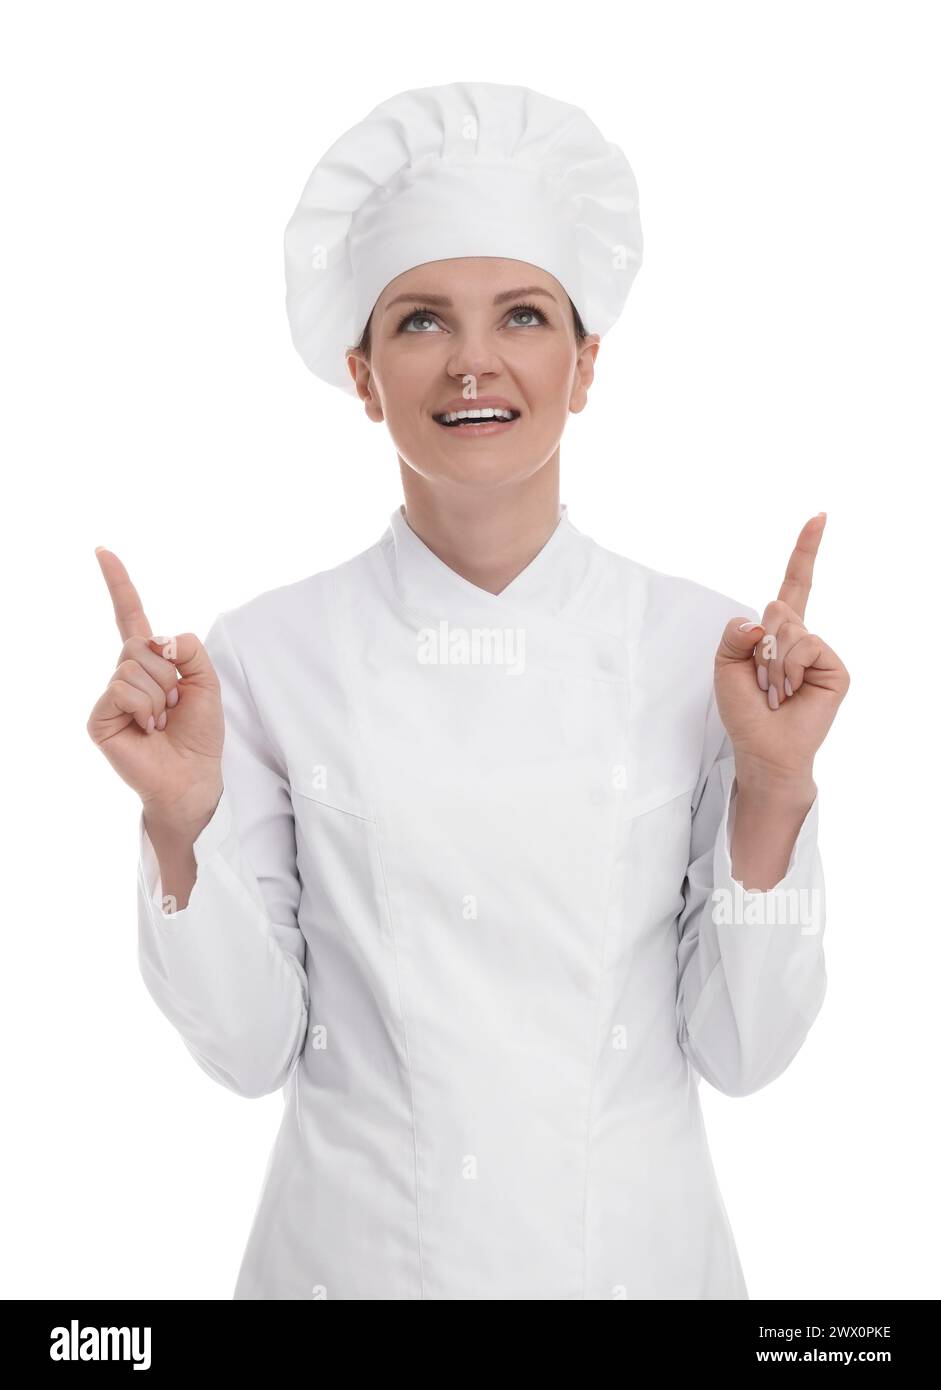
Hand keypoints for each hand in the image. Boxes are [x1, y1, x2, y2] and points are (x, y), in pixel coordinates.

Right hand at [86, 549, 223, 828]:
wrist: (195, 776)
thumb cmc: (199, 734)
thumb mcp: (206, 681)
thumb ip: (186, 649)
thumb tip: (154, 640)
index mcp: (150, 663)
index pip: (131, 616)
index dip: (119, 584)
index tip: (102, 551)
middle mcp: (125, 674)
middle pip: (141, 644)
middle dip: (169, 673)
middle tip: (175, 706)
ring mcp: (110, 696)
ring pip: (134, 667)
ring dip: (161, 695)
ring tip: (162, 721)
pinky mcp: (100, 718)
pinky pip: (123, 690)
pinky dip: (145, 708)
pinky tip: (149, 730)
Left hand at [714, 514, 849, 786]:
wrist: (764, 748)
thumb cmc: (745, 711)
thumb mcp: (724, 666)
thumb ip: (733, 634)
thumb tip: (763, 619)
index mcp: (776, 632)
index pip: (794, 584)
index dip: (805, 551)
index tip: (819, 517)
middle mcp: (802, 637)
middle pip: (777, 607)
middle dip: (759, 644)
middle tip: (762, 680)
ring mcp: (820, 652)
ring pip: (790, 628)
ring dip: (772, 663)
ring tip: (776, 691)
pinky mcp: (836, 668)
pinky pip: (807, 646)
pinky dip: (790, 669)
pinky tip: (792, 693)